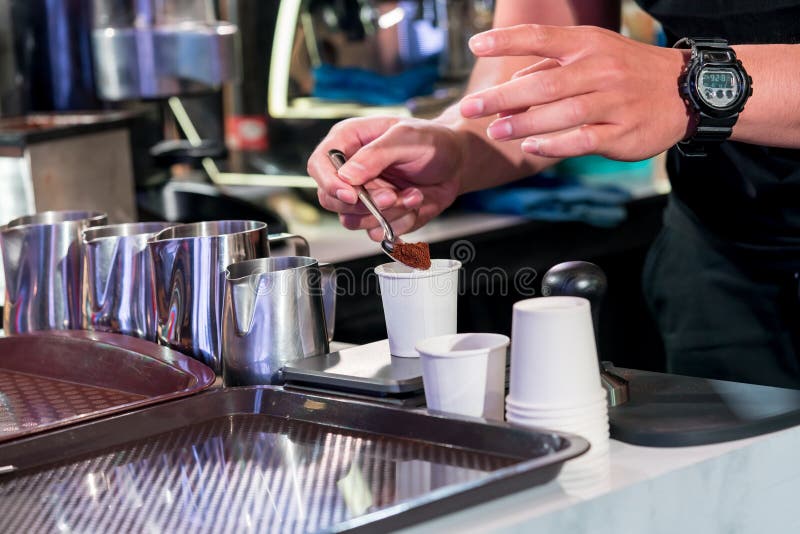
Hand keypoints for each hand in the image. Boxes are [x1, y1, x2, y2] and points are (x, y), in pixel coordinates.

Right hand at [307, 116, 463, 240]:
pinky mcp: (377, 215)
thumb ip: (376, 155)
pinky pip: (376, 232)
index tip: (352, 194)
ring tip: (413, 195)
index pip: (319, 165)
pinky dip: (399, 223)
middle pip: (330, 199)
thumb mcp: (407, 138)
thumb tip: (347, 175)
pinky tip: (415, 203)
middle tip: (392, 195)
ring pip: (354, 220)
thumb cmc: (432, 142)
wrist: (456, 164)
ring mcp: (362, 196)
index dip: (329, 183)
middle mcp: (350, 171)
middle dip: (364, 204)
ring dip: (387, 213)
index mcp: (349, 142)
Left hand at [459, 24, 691, 160]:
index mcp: (588, 45)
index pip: (542, 37)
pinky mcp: (622, 132)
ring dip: (523, 123)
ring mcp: (613, 102)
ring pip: (561, 113)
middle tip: (471, 107)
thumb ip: (551, 66)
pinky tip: (531, 147)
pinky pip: (583, 140)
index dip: (507, 40)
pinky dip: (554, 144)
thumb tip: (511, 81)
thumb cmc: (627, 71)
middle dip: (502, 96)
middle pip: (544, 83)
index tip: (476, 44)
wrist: (685, 91)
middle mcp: (599, 70)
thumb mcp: (594, 54)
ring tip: (494, 131)